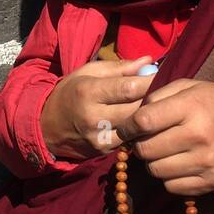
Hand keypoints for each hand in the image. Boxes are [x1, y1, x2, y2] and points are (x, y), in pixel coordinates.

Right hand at [39, 57, 156, 162]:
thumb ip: (120, 68)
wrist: (47, 126)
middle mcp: (94, 118)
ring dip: (150, 117)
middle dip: (154, 99)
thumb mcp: (88, 72)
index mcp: (88, 92)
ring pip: (136, 128)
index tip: (163, 74)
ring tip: (160, 107)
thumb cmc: (71, 92)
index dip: (150, 81)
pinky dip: (141, 130)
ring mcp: (99, 138)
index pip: (128, 88)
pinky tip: (147, 122)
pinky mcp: (104, 152)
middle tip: (167, 91)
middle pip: (136, 110)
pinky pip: (130, 139)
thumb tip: (149, 61)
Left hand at [113, 79, 213, 195]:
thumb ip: (158, 95)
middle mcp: (198, 136)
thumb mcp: (189, 87)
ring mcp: (204, 162)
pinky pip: (171, 186)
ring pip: (155, 170)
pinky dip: (168, 177)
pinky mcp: (208, 182)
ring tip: (162, 151)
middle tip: (144, 140)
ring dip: (153, 162)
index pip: (144, 121)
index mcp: (191, 107)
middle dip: (139, 145)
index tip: (127, 128)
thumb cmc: (213, 104)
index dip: (128, 126)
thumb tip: (132, 115)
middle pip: (146, 149)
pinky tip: (177, 164)